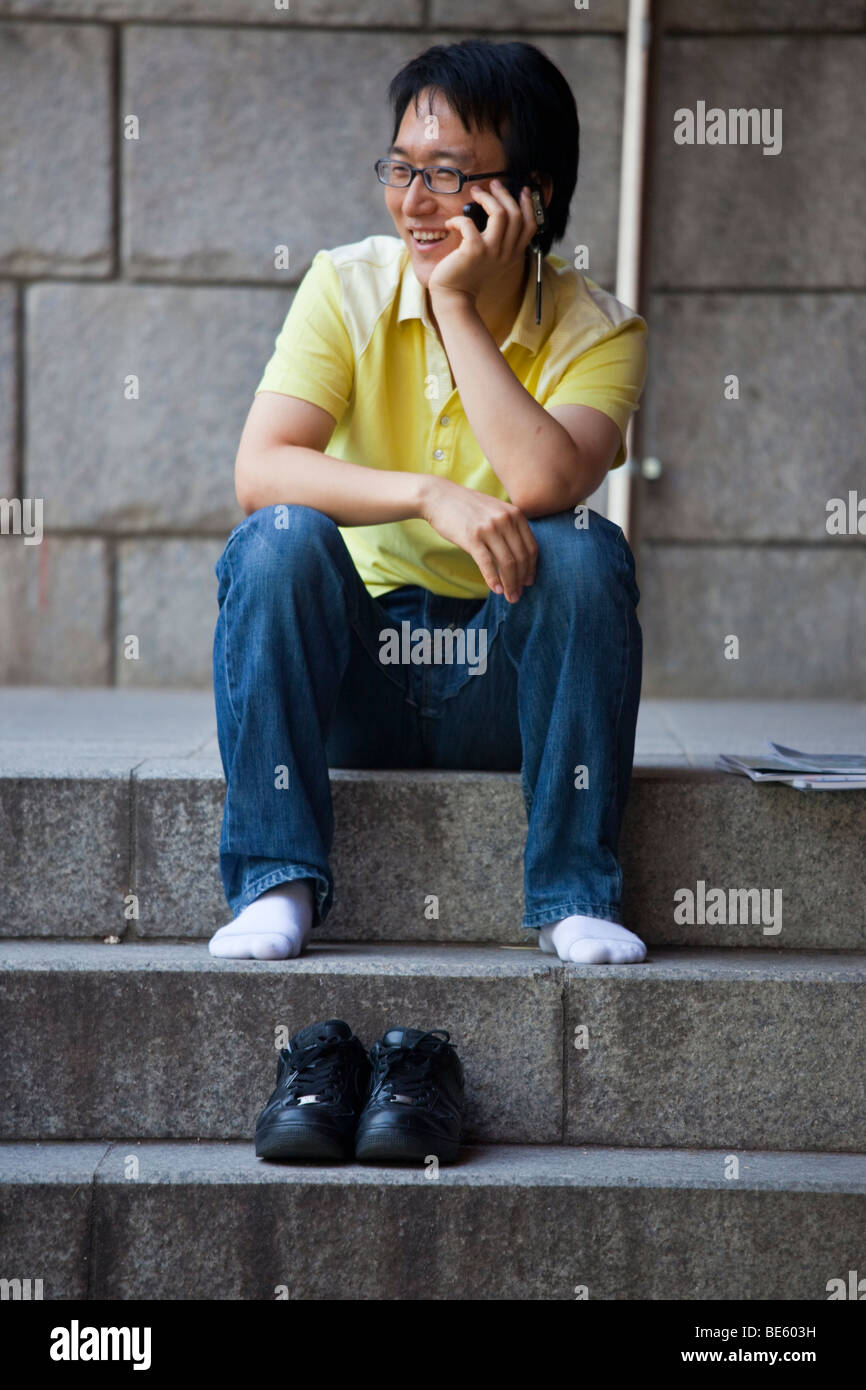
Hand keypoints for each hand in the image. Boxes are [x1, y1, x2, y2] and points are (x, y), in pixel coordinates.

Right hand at [420, 476, 536, 602]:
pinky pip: (488, 564)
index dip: (532, 568)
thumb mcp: (495, 510)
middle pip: (521, 557)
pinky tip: (496, 590)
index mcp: (515, 514)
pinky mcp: (472, 537)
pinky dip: (494, 580)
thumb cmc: (467, 507)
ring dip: (510, 584)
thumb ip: (510, 527)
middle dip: (522, 580)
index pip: (531, 547)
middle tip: (518, 595)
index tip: (528, 582)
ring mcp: (489, 528)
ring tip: (510, 597)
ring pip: (508, 563)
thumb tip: (520, 556)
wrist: (439, 497)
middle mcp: (505, 520)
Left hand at [427, 181, 537, 304]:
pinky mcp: (474, 250)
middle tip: (493, 184)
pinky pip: (469, 223)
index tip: (523, 190)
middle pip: (515, 214)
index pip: (529, 225)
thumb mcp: (491, 258)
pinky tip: (450, 224)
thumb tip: (495, 210)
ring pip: (500, 213)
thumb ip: (498, 240)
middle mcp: (506, 253)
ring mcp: (491, 251)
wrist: (454, 296)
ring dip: (487, 197)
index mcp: (513, 254)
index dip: (528, 205)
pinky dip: (458, 219)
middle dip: (505, 194)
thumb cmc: (468, 274)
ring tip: (475, 192)